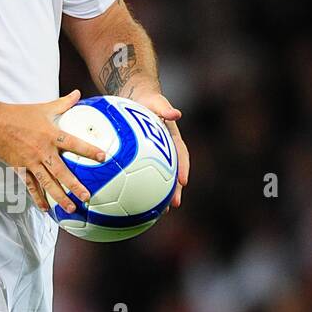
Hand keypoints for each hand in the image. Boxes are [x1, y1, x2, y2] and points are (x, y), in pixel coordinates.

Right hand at [0, 89, 105, 213]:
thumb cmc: (19, 114)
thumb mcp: (43, 107)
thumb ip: (63, 103)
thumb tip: (78, 93)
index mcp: (50, 135)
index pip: (74, 144)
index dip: (89, 150)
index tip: (103, 157)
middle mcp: (42, 151)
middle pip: (61, 172)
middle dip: (74, 186)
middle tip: (87, 197)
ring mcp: (30, 162)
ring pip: (47, 183)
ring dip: (59, 197)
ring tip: (71, 208)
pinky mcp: (20, 169)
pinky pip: (31, 186)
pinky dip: (38, 198)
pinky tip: (45, 208)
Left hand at [129, 89, 189, 208]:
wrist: (136, 98)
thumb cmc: (146, 99)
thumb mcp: (155, 100)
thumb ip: (163, 106)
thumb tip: (176, 113)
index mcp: (171, 138)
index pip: (180, 154)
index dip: (183, 168)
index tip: (183, 181)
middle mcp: (165, 150)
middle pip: (172, 173)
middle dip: (174, 190)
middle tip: (173, 205)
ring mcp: (154, 157)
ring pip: (157, 179)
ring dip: (158, 195)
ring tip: (156, 213)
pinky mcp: (140, 160)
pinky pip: (139, 175)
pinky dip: (137, 188)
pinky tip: (128, 202)